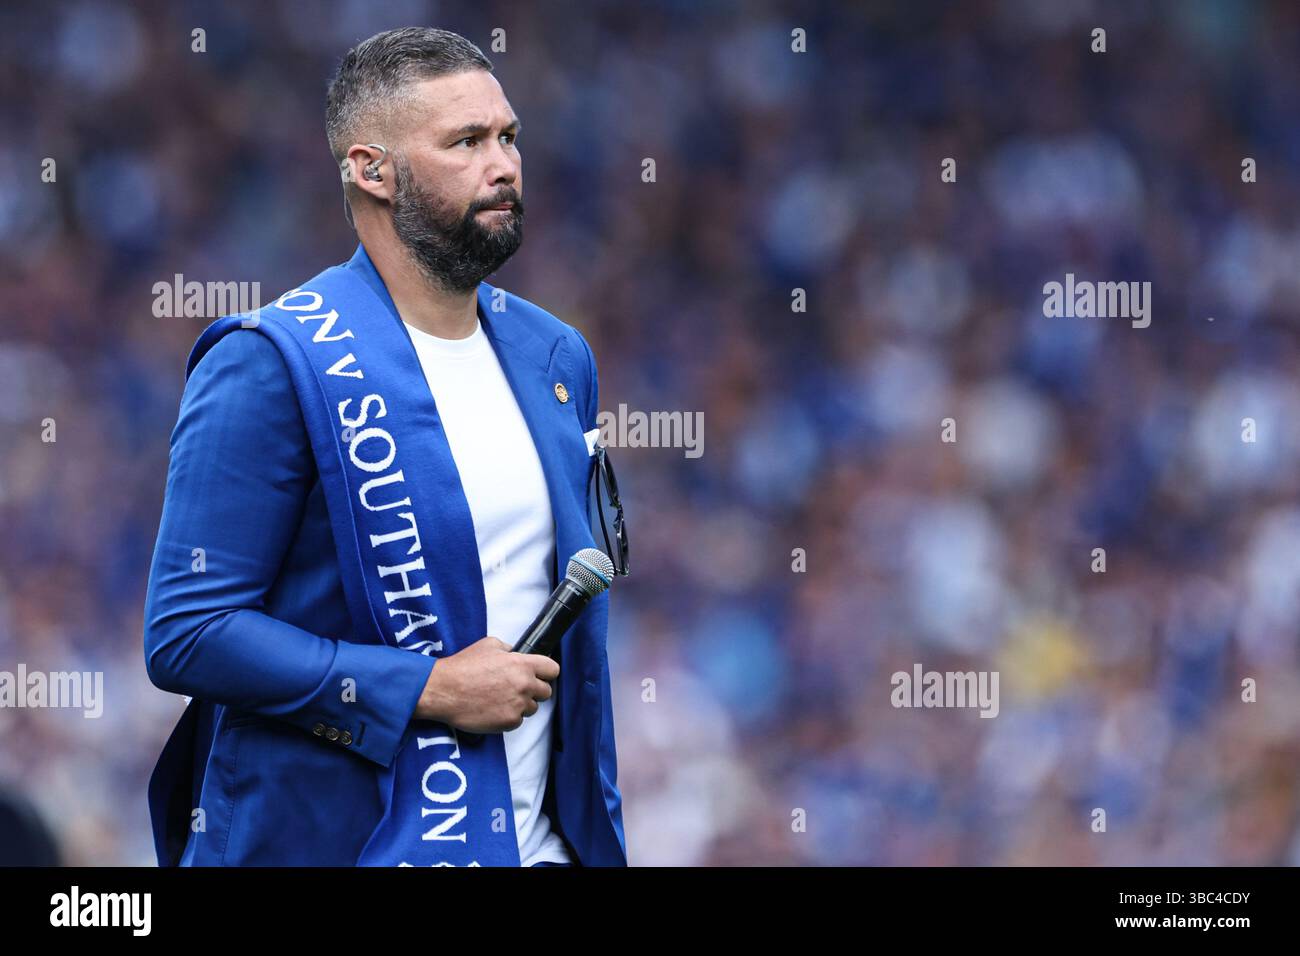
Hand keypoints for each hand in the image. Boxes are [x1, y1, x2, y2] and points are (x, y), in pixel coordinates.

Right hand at [413, 636, 559, 732]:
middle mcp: (524, 685)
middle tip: (517, 689)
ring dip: (521, 705)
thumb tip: (516, 654)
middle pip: (546, 692)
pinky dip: (508, 717)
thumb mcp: (488, 645)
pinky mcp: (509, 722)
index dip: (546, 672)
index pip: (552, 670)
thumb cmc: (463, 666)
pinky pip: (518, 721)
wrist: (443, 691)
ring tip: (500, 699)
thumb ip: (509, 649)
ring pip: (532, 708)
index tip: (540, 675)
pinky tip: (493, 709)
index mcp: (522, 664)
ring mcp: (518, 705)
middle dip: (534, 690)